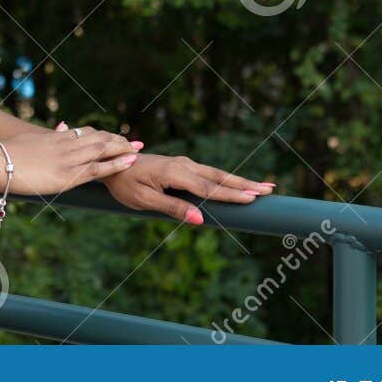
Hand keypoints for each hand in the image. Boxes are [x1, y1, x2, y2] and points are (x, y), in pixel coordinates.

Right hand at [0, 124, 141, 194]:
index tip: (114, 136)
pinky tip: (130, 160)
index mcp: (54, 138)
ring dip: (122, 147)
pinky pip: (98, 168)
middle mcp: (65, 145)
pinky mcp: (67, 175)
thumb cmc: (4, 154)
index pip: (84, 133)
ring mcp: (68, 159)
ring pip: (103, 149)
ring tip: (137, 148)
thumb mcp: (29, 141)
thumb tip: (59, 128)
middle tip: (134, 140)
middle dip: (118, 139)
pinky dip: (117, 163)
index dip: (101, 134)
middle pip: (98, 138)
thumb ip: (46, 137)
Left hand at [101, 151, 274, 223]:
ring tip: (261, 187)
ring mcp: (183, 164)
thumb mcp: (144, 201)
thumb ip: (173, 208)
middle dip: (244, 184)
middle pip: (219, 177)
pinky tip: (236, 184)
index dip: (231, 194)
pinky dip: (225, 179)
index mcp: (175, 173)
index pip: (209, 187)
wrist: (112, 162)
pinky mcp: (182, 166)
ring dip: (239, 181)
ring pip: (216, 174)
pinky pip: (208, 174)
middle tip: (269, 190)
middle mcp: (183, 165)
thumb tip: (200, 219)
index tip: (253, 198)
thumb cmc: (124, 184)